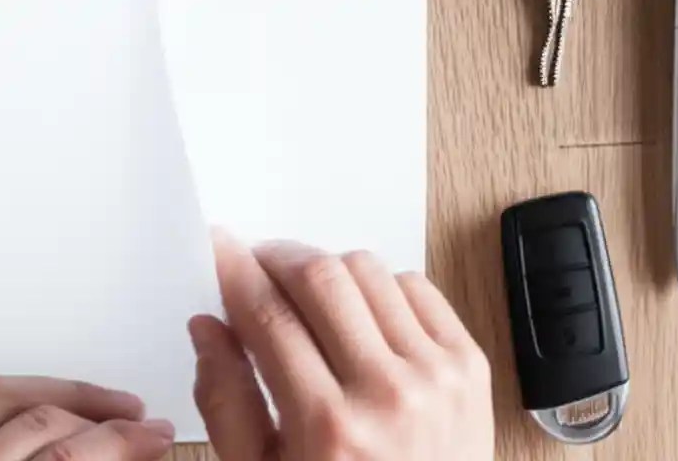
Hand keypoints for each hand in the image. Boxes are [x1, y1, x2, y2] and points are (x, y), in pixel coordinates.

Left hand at [0, 375, 174, 460]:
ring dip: (56, 392)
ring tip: (99, 403)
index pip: (65, 458)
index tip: (154, 436)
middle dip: (99, 415)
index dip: (122, 441)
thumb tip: (129, 456)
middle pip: (34, 422)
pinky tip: (35, 406)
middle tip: (140, 422)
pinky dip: (5, 401)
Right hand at [190, 230, 493, 460]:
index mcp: (327, 430)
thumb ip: (226, 402)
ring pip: (368, 270)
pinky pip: (415, 285)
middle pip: (320, 276)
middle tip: (258, 265)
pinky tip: (360, 316)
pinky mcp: (469, 364)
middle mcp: (387, 395)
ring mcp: (436, 375)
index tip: (218, 247)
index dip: (235, 271)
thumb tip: (209, 326)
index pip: (268, 318)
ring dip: (327, 271)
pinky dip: (379, 286)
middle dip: (277, 257)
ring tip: (309, 299)